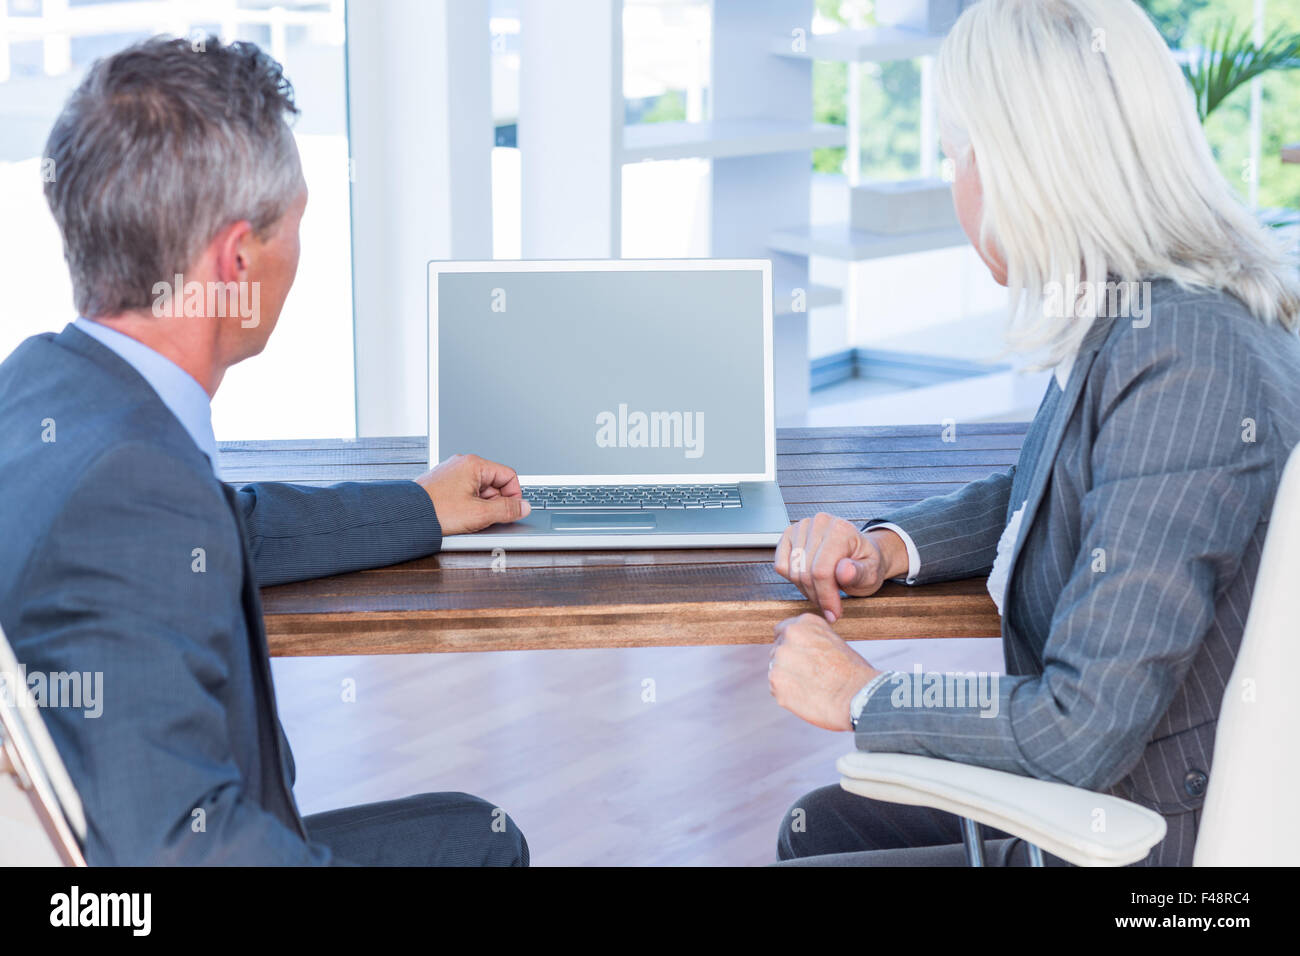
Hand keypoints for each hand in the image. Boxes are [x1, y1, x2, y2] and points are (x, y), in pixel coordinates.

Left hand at [415, 454, 529, 534]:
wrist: (405, 517)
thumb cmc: (436, 511)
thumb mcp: (479, 513)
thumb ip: (507, 510)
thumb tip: (524, 507)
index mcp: (474, 464)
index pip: (509, 475)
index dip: (514, 495)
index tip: (511, 511)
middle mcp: (463, 464)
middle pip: (494, 483)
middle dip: (495, 503)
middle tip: (486, 518)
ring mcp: (452, 473)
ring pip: (480, 490)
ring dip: (481, 506)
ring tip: (468, 519)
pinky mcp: (443, 484)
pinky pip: (465, 493)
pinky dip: (468, 505)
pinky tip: (459, 517)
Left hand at [769, 613, 879, 730]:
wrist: (858, 696)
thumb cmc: (853, 672)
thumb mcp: (834, 642)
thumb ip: (812, 640)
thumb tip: (800, 649)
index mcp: (805, 622)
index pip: (783, 631)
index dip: (792, 647)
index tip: (802, 658)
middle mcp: (789, 635)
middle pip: (778, 650)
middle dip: (789, 664)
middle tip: (810, 677)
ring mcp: (780, 657)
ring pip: (776, 670)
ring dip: (788, 679)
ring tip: (812, 688)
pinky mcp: (775, 680)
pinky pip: (776, 688)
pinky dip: (787, 695)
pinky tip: (806, 697)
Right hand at [773, 514, 907, 621]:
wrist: (859, 552)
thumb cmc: (865, 563)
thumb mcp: (872, 573)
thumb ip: (860, 573)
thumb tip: (844, 571)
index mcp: (841, 529)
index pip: (822, 570)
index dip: (826, 596)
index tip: (833, 613)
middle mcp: (819, 523)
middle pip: (805, 572)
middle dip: (817, 596)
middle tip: (828, 607)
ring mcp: (801, 526)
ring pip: (792, 571)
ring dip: (806, 589)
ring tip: (822, 592)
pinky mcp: (789, 534)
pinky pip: (781, 565)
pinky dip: (793, 579)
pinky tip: (810, 580)